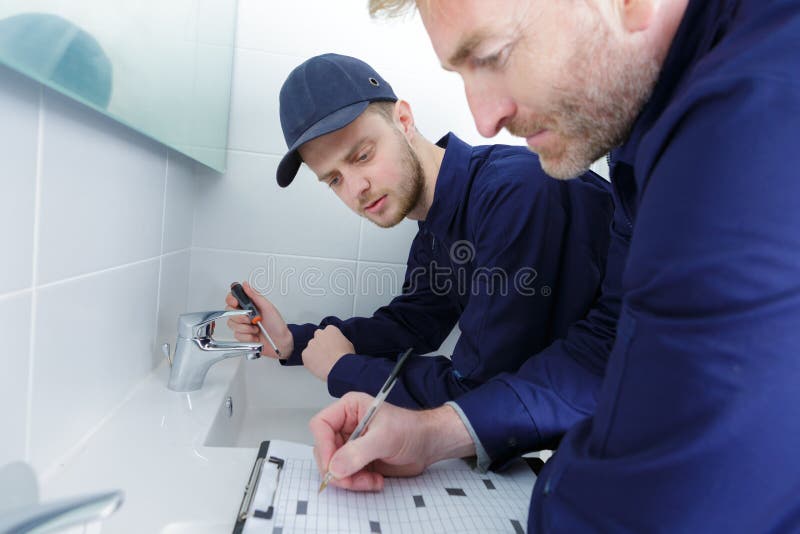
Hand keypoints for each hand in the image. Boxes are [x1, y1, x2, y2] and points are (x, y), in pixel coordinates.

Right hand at [225, 281, 292, 358]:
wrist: (280, 342)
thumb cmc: (277, 325)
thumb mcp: (268, 307)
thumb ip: (255, 295)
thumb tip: (246, 285)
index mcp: (250, 305)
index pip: (233, 298)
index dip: (231, 299)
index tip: (236, 302)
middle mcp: (245, 314)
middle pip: (229, 311)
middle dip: (240, 316)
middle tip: (250, 318)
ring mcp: (243, 325)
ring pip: (232, 323)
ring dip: (246, 327)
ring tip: (256, 328)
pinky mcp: (242, 336)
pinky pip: (237, 335)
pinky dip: (247, 336)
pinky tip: (255, 335)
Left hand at [301, 325, 354, 380]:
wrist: (339, 368)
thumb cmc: (345, 357)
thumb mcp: (348, 344)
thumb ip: (340, 341)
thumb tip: (338, 344)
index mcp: (330, 330)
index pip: (328, 332)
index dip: (330, 340)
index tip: (332, 346)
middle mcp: (319, 334)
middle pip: (318, 337)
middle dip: (321, 343)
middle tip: (326, 353)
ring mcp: (311, 344)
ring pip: (311, 347)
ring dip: (315, 353)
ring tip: (323, 362)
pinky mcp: (305, 354)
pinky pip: (306, 357)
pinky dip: (310, 361)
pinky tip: (318, 366)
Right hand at [309, 392, 476, 490]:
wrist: (428, 445)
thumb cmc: (411, 430)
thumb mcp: (385, 437)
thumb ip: (359, 452)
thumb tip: (335, 467)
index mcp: (349, 409)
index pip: (321, 425)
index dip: (323, 446)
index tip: (332, 466)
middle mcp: (346, 426)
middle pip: (324, 450)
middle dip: (337, 469)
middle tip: (351, 481)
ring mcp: (351, 445)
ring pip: (334, 467)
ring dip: (349, 480)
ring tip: (371, 481)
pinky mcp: (357, 461)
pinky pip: (346, 476)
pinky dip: (357, 484)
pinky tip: (375, 481)